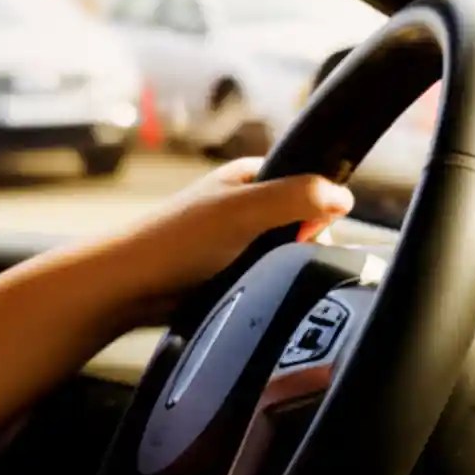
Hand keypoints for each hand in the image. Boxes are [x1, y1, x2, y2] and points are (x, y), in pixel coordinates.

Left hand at [122, 157, 354, 305]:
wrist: (129, 287)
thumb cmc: (180, 240)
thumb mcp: (246, 209)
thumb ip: (299, 197)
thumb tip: (345, 198)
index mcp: (250, 177)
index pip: (309, 185)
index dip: (317, 209)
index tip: (306, 232)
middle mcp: (245, 205)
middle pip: (303, 224)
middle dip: (301, 245)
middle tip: (279, 261)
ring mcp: (236, 242)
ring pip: (286, 256)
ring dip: (282, 271)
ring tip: (263, 282)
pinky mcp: (229, 275)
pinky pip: (266, 280)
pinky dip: (267, 289)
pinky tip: (256, 297)